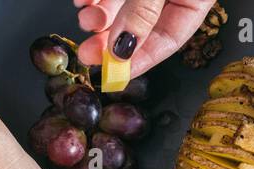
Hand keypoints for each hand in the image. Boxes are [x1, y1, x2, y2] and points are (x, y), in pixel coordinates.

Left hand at [75, 0, 216, 75]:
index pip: (168, 40)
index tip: (115, 75)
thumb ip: (144, 12)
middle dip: (111, 40)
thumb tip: (122, 49)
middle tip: (90, 52)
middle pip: (140, 25)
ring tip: (87, 18)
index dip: (140, 61)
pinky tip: (84, 0)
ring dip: (99, 15)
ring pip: (120, 4)